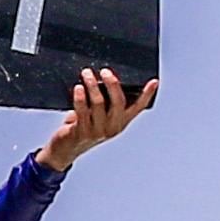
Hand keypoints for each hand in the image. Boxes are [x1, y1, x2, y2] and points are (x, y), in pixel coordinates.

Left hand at [35, 67, 155, 170]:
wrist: (65, 149)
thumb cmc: (81, 126)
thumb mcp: (97, 114)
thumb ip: (103, 101)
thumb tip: (101, 77)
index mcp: (121, 122)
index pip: (138, 107)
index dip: (147, 94)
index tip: (154, 81)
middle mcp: (113, 127)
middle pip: (118, 101)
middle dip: (112, 83)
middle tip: (104, 71)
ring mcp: (98, 131)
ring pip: (98, 102)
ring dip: (92, 85)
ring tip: (86, 73)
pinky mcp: (83, 132)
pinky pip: (82, 110)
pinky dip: (80, 97)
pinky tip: (78, 87)